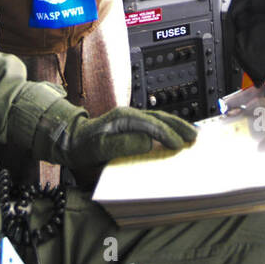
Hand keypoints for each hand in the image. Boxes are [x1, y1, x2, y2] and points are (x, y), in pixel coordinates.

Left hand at [55, 106, 197, 169]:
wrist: (70, 141)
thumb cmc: (83, 146)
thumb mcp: (100, 148)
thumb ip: (123, 145)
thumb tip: (148, 142)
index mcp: (124, 118)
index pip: (151, 125)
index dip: (166, 134)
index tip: (179, 145)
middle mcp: (129, 115)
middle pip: (160, 117)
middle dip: (179, 126)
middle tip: (194, 136)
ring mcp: (130, 118)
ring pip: (159, 119)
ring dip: (176, 126)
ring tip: (191, 133)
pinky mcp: (130, 125)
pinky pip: (153, 124)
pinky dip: (167, 128)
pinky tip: (175, 134)